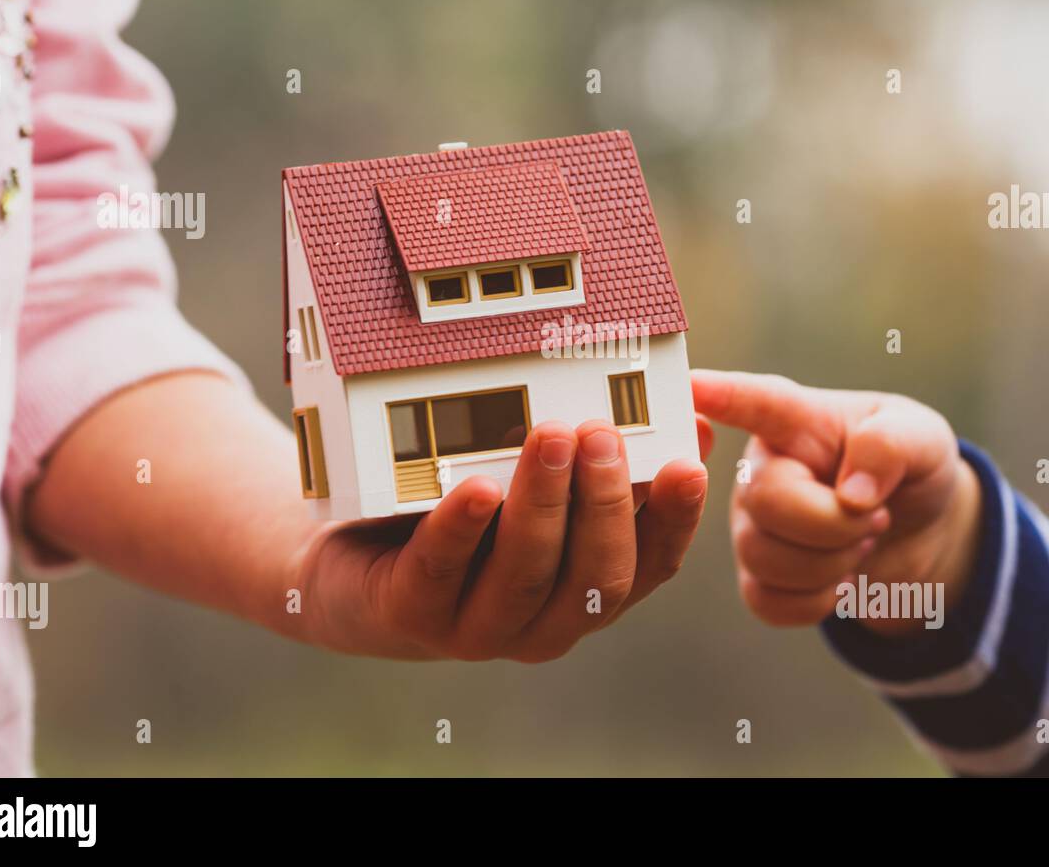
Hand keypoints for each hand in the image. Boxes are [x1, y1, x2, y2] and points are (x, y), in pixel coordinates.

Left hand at [289, 419, 710, 661]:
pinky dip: (461, 528)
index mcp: (586, 593)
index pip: (651, 564)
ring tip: (549, 435)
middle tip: (601, 434)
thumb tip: (694, 420)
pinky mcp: (411, 615)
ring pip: (525, 576)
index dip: (675, 520)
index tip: (686, 466)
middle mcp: (544, 622)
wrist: (354, 563)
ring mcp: (477, 628)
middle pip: (596, 577)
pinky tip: (475, 487)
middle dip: (605, 504)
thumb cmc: (465, 516)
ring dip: (543, 504)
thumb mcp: (540, 488)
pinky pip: (441, 572)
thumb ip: (607, 464)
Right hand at [690, 370, 980, 633]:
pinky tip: (839, 580)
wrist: (922, 532)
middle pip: (766, 500)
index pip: (754, 403)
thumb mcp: (924, 439)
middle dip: (835, 523)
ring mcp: (753, 523)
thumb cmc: (911, 468)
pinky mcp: (758, 574)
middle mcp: (762, 468)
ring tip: (861, 541)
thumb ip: (892, 445)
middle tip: (877, 516)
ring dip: (833, 563)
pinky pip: (766, 600)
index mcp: (797, 422)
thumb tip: (852, 492)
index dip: (720, 394)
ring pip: (763, 557)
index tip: (691, 385)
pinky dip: (817, 601)